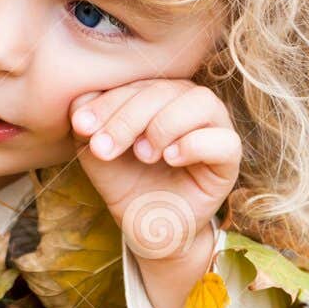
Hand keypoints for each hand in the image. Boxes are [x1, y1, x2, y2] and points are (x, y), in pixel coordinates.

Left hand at [68, 79, 240, 261]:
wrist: (146, 225)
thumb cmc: (124, 180)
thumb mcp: (97, 150)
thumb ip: (87, 123)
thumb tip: (80, 103)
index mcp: (157, 93)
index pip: (135, 83)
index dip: (107, 101)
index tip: (82, 126)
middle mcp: (188, 103)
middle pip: (164, 89)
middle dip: (127, 118)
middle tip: (104, 148)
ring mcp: (214, 128)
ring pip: (200, 102)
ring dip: (163, 125)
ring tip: (142, 155)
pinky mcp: (228, 160)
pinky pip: (224, 140)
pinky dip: (193, 145)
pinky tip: (169, 159)